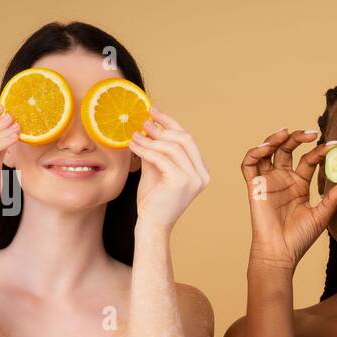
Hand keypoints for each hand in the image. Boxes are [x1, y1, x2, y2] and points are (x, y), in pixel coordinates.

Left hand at [129, 108, 209, 230]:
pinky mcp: (182, 182)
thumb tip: (147, 126)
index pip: (188, 139)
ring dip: (151, 139)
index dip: (170, 122)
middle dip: (162, 127)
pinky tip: (134, 146)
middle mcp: (202, 174)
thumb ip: (156, 150)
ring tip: (134, 135)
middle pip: (184, 139)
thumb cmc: (153, 200)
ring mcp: (194, 178)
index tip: (153, 111)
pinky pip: (162, 158)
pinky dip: (146, 150)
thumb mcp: (156, 169)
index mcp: (200, 170)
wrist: (152, 225)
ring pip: (172, 147)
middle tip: (143, 122)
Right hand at [239, 127, 336, 270]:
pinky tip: (267, 147)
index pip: (309, 159)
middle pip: (287, 149)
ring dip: (275, 138)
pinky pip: (249, 164)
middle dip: (297, 137)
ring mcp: (268, 181)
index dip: (320, 150)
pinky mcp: (254, 186)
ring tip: (286, 132)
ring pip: (267, 151)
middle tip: (312, 133)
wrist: (281, 253)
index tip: (335, 145)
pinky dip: (255, 152)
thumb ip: (335, 196)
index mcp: (299, 184)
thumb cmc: (300, 238)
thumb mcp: (322, 214)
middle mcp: (283, 179)